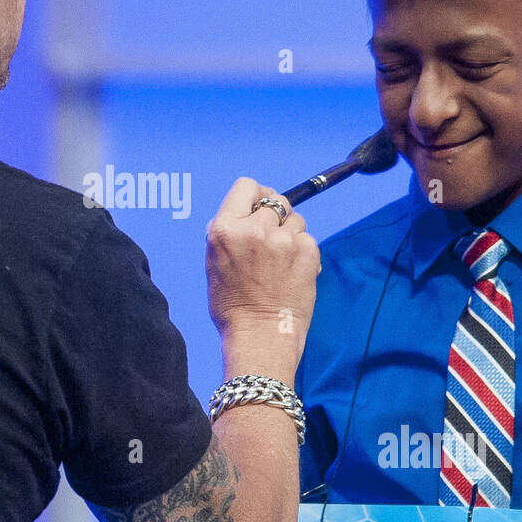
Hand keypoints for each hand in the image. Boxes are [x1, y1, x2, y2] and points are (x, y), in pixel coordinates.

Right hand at [206, 178, 319, 382]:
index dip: (255, 194)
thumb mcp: (213, 262)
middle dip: (276, 215)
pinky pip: (307, 239)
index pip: (246, 186)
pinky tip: (292, 273)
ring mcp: (283, 240)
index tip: (259, 206)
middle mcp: (254, 229)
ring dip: (290, 234)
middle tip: (272, 238)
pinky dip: (302, 252)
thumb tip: (243, 210)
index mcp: (225, 228)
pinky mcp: (307, 251)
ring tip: (280, 262)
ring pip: (295, 219)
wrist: (260, 335)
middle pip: (275, 199)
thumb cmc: (233, 305)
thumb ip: (227, 231)